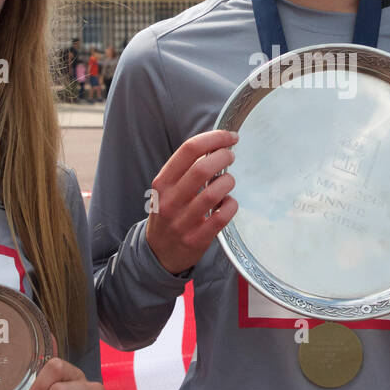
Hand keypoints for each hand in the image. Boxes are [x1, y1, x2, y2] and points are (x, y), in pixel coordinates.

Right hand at [145, 129, 238, 274]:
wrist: (158, 253)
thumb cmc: (169, 212)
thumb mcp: (167, 189)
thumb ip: (186, 170)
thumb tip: (217, 145)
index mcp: (162, 183)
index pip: (189, 150)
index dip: (214, 138)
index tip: (230, 136)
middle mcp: (169, 200)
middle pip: (202, 168)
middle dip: (224, 157)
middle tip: (230, 156)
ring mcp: (182, 222)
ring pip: (214, 193)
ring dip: (228, 181)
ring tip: (228, 181)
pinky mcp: (196, 239)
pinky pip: (222, 217)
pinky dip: (231, 205)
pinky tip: (228, 202)